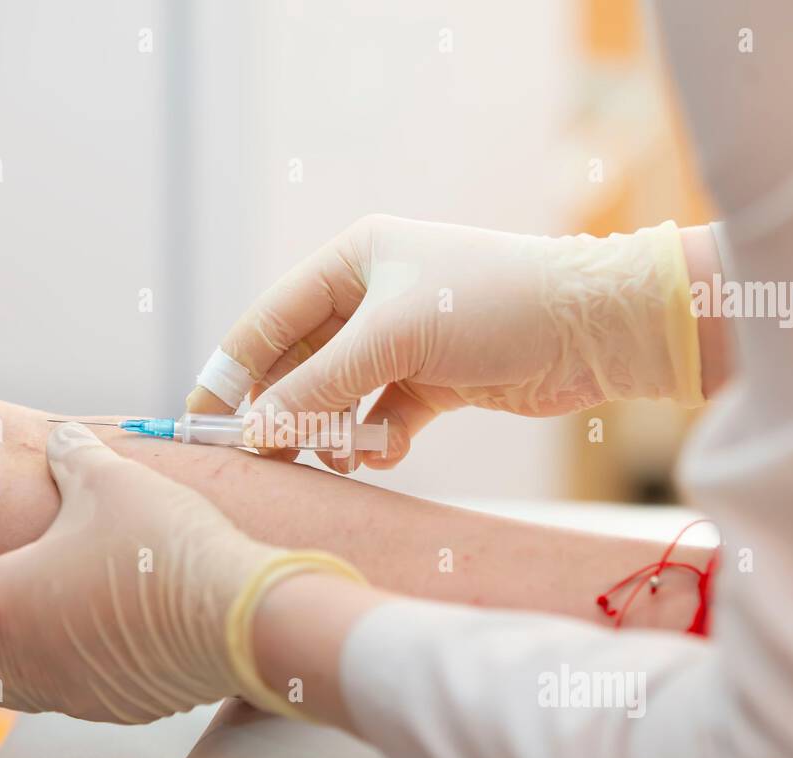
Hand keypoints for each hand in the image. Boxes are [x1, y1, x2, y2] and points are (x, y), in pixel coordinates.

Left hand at [0, 423, 348, 723]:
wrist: (241, 617)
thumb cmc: (166, 548)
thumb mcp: (111, 482)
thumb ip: (72, 457)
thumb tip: (60, 440)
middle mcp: (11, 663)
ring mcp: (57, 693)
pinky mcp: (105, 706)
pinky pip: (49, 692)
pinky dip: (31, 669)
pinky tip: (63, 633)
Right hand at [187, 215, 701, 469]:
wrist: (593, 328)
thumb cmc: (491, 305)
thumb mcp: (392, 340)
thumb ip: (316, 388)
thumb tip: (252, 433)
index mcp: (352, 261)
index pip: (269, 321)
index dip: (230, 373)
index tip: (199, 424)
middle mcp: (371, 298)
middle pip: (300, 365)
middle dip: (286, 412)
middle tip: (266, 461)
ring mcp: (403, 342)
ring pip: (338, 398)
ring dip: (335, 432)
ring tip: (344, 454)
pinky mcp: (434, 382)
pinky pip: (380, 418)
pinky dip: (377, 441)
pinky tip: (389, 451)